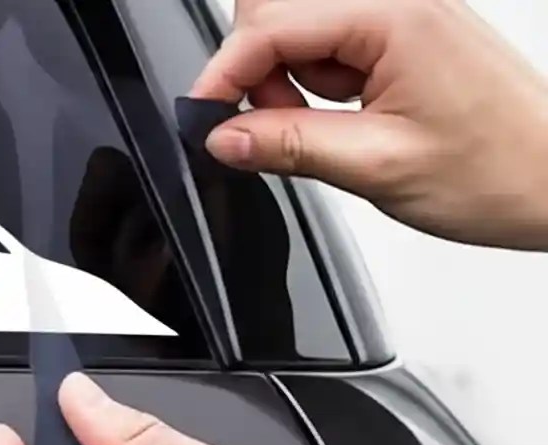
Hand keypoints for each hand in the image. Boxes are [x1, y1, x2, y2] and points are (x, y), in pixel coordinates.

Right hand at [192, 0, 547, 249]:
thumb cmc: (500, 170)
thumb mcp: (377, 167)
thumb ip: (289, 145)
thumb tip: (222, 137)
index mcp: (394, 17)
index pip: (271, 25)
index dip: (224, 74)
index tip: (202, 119)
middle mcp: (399, 1)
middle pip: (277, 11)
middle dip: (257, 70)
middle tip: (271, 126)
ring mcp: (402, 15)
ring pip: (298, 26)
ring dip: (288, 77)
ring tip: (325, 126)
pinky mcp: (403, 35)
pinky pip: (329, 42)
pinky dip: (316, 80)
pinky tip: (343, 115)